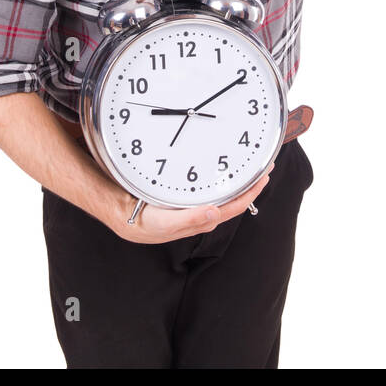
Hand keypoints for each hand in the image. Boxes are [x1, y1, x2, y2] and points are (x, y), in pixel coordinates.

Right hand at [110, 164, 272, 244]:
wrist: (120, 214)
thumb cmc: (140, 221)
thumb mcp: (160, 222)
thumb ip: (188, 219)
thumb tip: (215, 214)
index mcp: (199, 220)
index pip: (233, 207)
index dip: (250, 193)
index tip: (263, 177)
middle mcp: (201, 214)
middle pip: (234, 199)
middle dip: (251, 183)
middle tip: (266, 164)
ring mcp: (196, 206)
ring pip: (225, 193)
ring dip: (240, 179)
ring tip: (253, 164)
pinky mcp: (188, 197)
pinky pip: (214, 188)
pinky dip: (226, 178)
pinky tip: (229, 169)